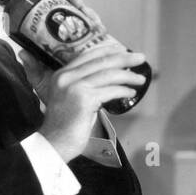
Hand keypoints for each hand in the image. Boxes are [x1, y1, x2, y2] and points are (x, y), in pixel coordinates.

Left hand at [15, 0, 105, 95]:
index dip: (67, 8)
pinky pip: (108, 48)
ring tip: (84, 8)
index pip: (68, 25)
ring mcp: (94, 56)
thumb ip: (34, 68)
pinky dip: (106, 37)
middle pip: (83, 22)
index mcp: (66, 52)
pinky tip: (102, 28)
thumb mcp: (43, 83)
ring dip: (91, 17)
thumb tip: (22, 52)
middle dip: (79, 8)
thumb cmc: (58, 101)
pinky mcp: (106, 66)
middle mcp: (81, 51)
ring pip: (95, 30)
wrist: (72, 119)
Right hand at [22, 0, 147, 161]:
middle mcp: (67, 77)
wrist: (55, 143)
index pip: (88, 55)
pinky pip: (111, 90)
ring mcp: (75, 87)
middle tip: (140, 58)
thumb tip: (108, 81)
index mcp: (62, 74)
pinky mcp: (85, 99)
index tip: (123, 51)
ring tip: (140, 79)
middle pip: (101, 61)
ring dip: (128, 75)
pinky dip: (124, 90)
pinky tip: (131, 93)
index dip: (108, 51)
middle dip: (124, 58)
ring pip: (109, 74)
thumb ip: (84, 87)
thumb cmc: (65, 126)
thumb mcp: (70, 99)